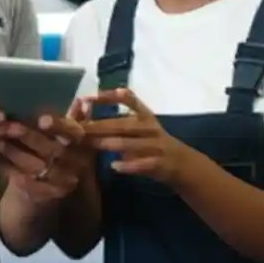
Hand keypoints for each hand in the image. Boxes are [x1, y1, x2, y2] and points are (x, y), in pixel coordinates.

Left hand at [0, 114, 84, 204]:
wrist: (56, 188)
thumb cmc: (62, 153)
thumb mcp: (71, 137)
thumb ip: (75, 119)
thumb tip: (82, 100)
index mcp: (84, 146)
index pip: (74, 135)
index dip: (59, 127)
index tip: (42, 119)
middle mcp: (74, 165)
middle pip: (50, 150)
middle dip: (28, 137)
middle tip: (8, 125)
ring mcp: (57, 182)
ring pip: (32, 165)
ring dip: (11, 151)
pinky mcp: (39, 193)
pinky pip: (18, 177)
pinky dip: (2, 164)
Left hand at [79, 88, 197, 185]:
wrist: (183, 164)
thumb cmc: (153, 143)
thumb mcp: (141, 127)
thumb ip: (119, 123)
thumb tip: (87, 116)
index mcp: (145, 116)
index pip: (128, 99)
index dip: (108, 96)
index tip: (88, 97)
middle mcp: (150, 128)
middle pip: (123, 124)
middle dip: (100, 126)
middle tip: (80, 129)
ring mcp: (156, 145)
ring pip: (131, 143)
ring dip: (110, 143)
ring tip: (92, 144)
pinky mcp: (160, 163)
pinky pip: (142, 163)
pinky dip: (128, 165)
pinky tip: (115, 166)